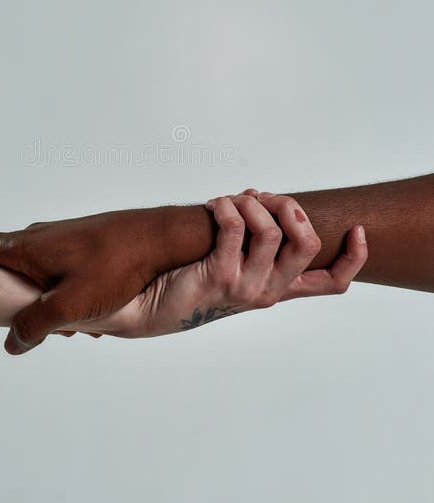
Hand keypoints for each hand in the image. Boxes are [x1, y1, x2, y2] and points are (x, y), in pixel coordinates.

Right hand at [0, 205, 214, 354]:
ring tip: (64, 328)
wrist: (163, 238)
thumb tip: (11, 343)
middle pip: (4, 259)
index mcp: (27, 247)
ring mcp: (63, 238)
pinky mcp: (85, 243)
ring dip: (40, 299)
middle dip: (5, 293)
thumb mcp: (72, 304)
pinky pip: (61, 270)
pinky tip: (88, 316)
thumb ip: (36, 323)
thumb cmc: (117, 265)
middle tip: (13, 321)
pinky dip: (63, 292)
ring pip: (37, 270)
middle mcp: (40, 237)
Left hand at [60, 190, 367, 338]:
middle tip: (264, 198)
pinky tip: (213, 205)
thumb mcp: (230, 259)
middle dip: (289, 207)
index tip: (357, 229)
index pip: (332, 284)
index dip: (354, 258)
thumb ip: (252, 236)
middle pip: (308, 243)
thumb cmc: (186, 278)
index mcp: (277, 289)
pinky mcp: (220, 278)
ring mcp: (246, 288)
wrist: (145, 305)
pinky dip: (227, 206)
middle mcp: (268, 293)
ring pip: (275, 230)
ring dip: (253, 202)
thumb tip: (261, 197)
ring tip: (231, 200)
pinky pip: (236, 227)